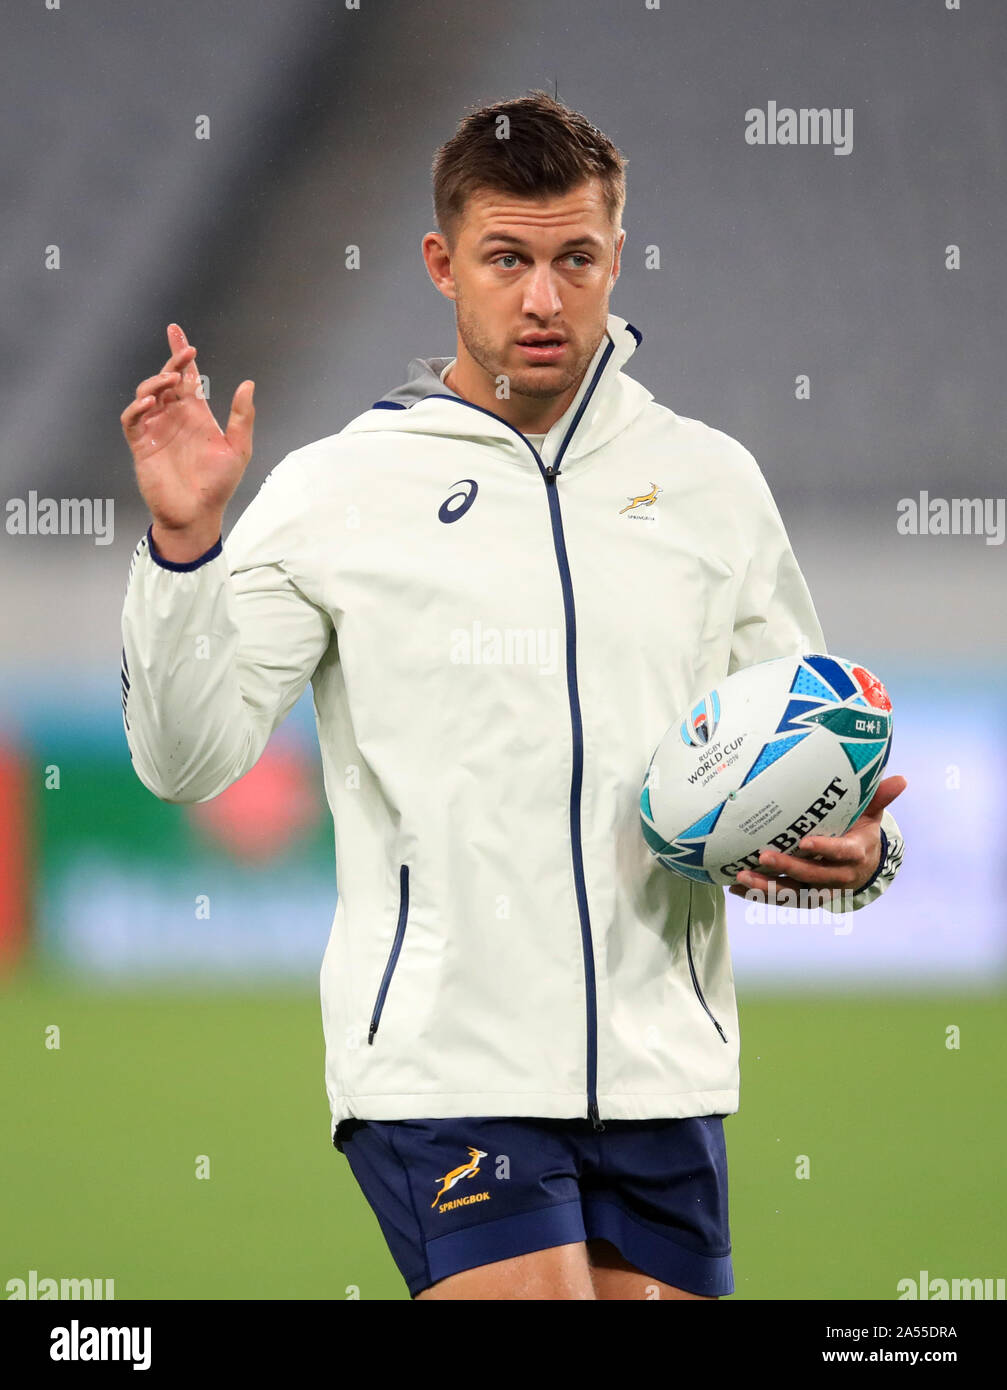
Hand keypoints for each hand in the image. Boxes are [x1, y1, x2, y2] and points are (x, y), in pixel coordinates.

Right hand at [120, 323, 254, 560]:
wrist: (197, 514)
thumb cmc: (218, 485)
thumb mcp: (238, 449)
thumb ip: (242, 417)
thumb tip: (248, 384)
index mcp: (196, 414)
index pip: (187, 377)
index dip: (181, 354)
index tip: (176, 330)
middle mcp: (174, 417)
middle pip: (167, 380)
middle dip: (172, 362)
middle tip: (183, 352)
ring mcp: (156, 429)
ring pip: (147, 394)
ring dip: (156, 383)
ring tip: (170, 382)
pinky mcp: (141, 445)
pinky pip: (132, 420)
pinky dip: (136, 408)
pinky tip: (149, 403)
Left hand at [727, 774, 906, 898]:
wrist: (864, 866)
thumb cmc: (861, 832)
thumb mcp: (871, 815)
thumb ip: (880, 798)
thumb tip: (901, 779)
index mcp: (856, 854)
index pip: (842, 854)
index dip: (826, 849)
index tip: (805, 841)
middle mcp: (839, 877)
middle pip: (814, 877)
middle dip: (789, 869)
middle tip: (764, 856)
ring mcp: (821, 890)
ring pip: (795, 894)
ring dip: (768, 888)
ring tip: (742, 876)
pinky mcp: (806, 897)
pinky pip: (782, 900)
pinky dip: (760, 895)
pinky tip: (736, 887)